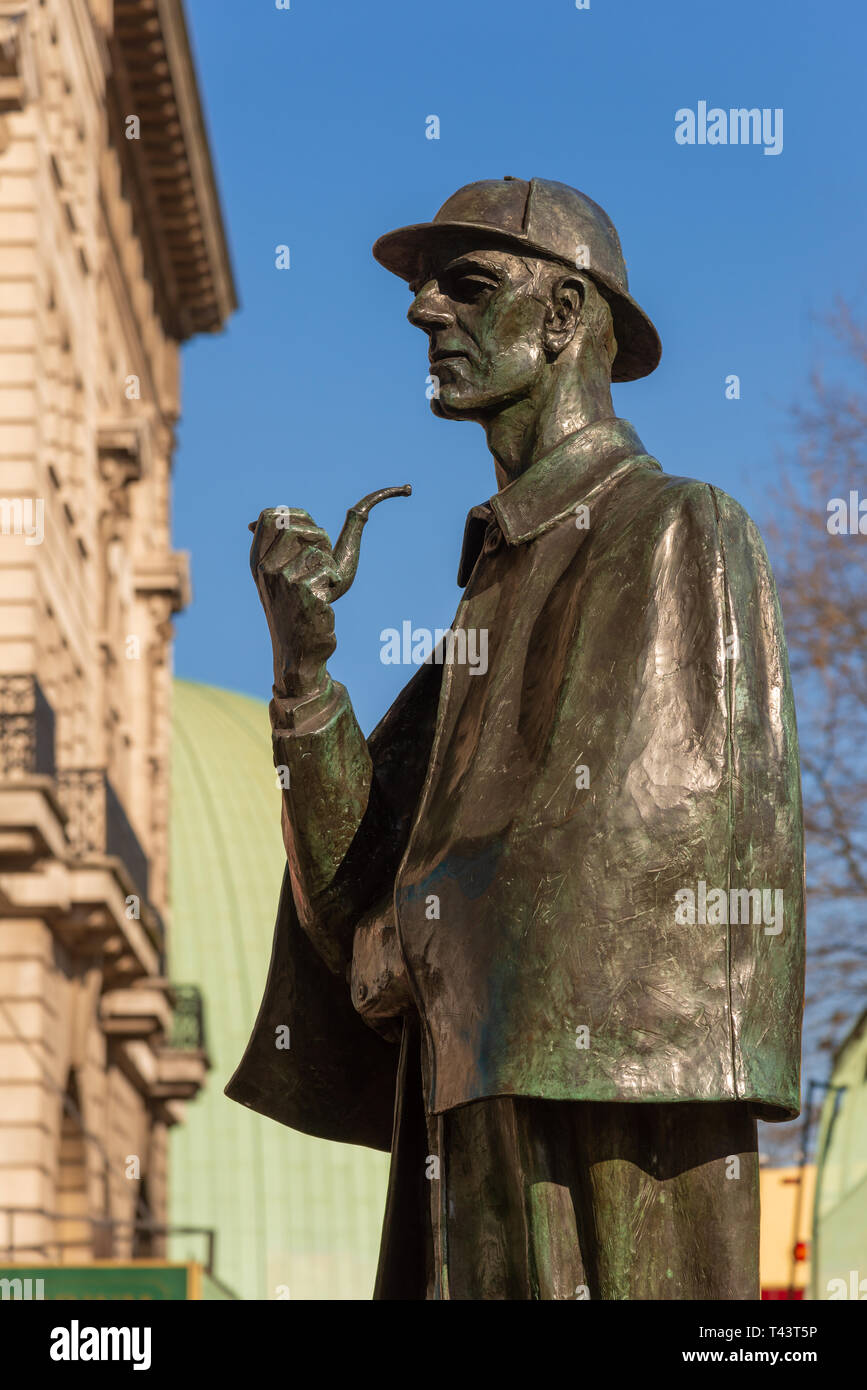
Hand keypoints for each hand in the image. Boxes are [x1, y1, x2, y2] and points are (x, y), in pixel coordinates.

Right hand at [249, 507, 340, 699]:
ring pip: (318, 550)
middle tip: (325, 558)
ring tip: (322, 585)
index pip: (270, 516)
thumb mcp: (282, 574)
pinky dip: (334, 581)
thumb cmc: (298, 610)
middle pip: (296, 527)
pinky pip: (328, 569)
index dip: (297, 515)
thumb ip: (280, 546)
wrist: (299, 650)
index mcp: (258, 561)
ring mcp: (282, 580)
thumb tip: (265, 518)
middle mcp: (265, 568)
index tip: (313, 528)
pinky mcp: (303, 592)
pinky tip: (325, 600)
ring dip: (329, 565)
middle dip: (320, 536)